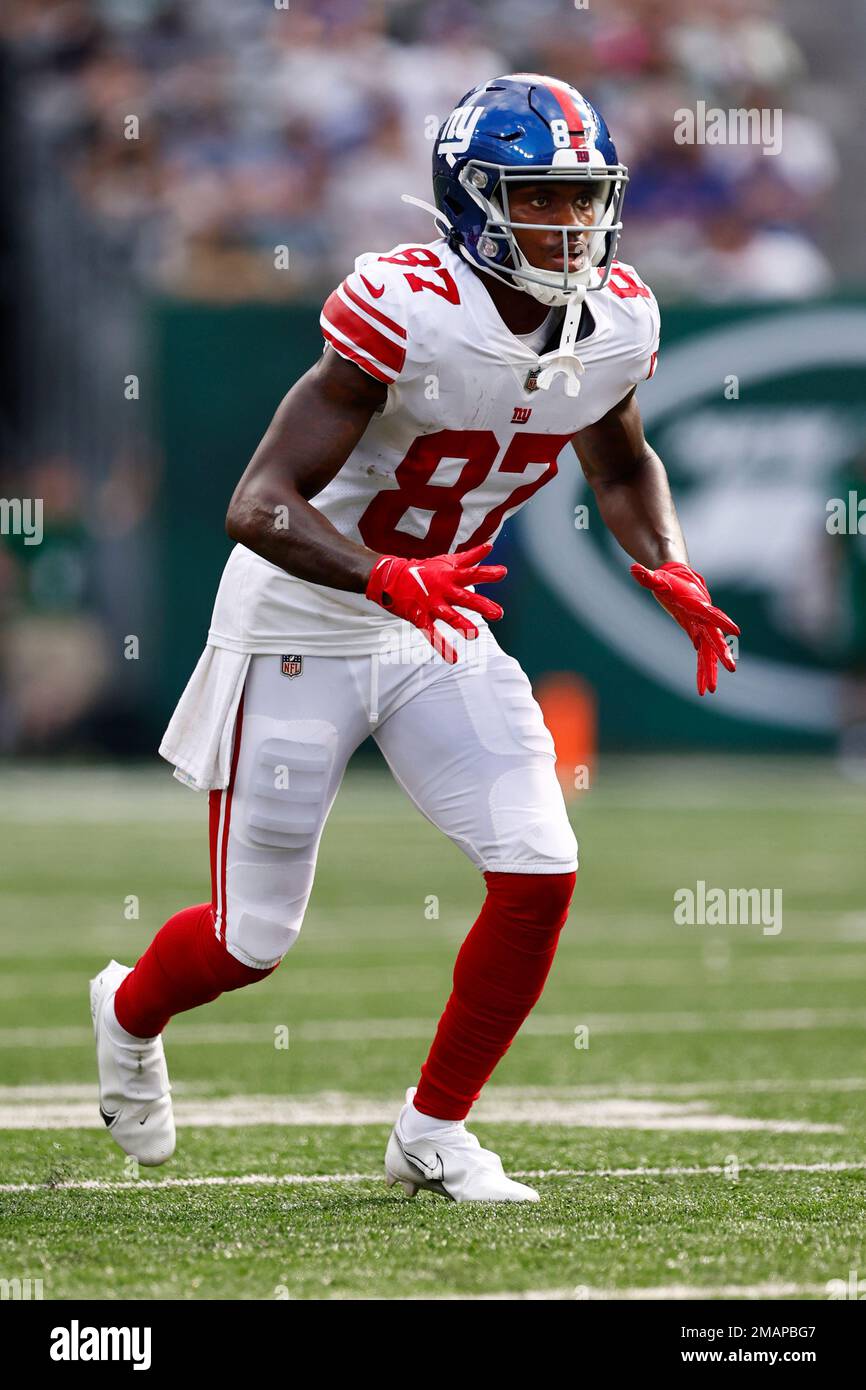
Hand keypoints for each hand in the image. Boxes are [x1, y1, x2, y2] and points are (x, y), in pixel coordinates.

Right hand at [365, 542, 506, 663]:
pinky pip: (431, 634)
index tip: (502, 572)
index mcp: (450, 576)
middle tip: (499, 614)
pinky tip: (453, 658)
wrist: (391, 577)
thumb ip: (470, 557)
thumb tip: (490, 546)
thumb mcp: (446, 561)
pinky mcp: (420, 617)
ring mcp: (431, 604)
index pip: (471, 573)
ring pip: (448, 616)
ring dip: (461, 625)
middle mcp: (442, 590)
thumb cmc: (424, 570)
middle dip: (481, 605)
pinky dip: (441, 646)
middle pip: (464, 598)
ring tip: (474, 635)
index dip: (486, 573)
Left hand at [630, 559, 739, 695]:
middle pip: (715, 639)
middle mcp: (702, 619)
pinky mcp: (697, 635)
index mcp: (696, 605)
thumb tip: (633, 569)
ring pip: (709, 653)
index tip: (735, 632)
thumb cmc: (667, 579)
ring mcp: (701, 629)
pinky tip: (703, 687)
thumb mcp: (655, 579)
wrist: (678, 578)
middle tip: (731, 669)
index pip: (711, 614)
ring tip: (710, 690)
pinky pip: (702, 656)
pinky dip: (702, 671)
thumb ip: (647, 576)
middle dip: (722, 654)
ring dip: (710, 671)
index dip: (723, 622)